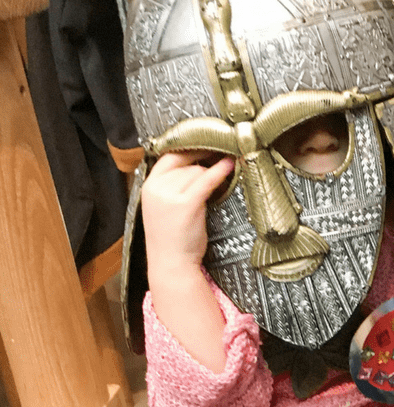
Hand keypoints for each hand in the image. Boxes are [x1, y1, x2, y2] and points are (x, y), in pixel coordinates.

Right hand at [142, 151, 235, 372]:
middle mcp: (156, 188)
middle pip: (187, 162)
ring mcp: (169, 195)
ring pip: (199, 171)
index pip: (170, 155)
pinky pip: (207, 179)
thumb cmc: (174, 235)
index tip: (209, 143)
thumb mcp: (167, 204)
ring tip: (219, 184)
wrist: (171, 263)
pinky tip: (231, 165)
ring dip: (212, 176)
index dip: (191, 147)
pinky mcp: (185, 204)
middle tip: (225, 151)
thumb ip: (176, 183)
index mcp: (149, 186)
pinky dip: (221, 171)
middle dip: (206, 159)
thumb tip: (202, 160)